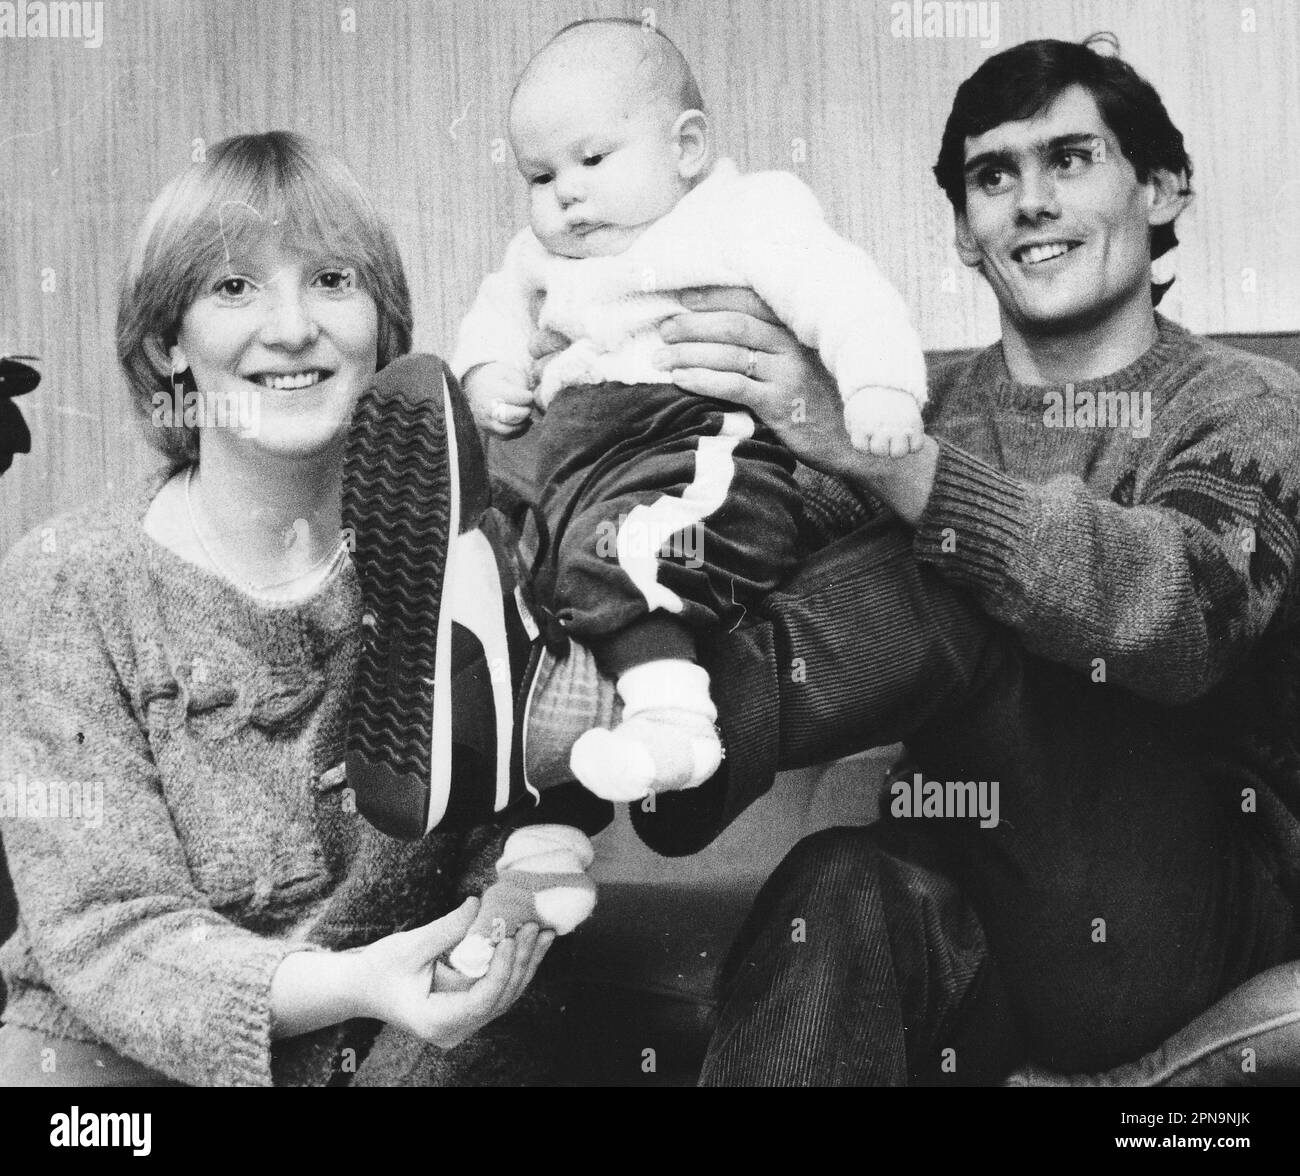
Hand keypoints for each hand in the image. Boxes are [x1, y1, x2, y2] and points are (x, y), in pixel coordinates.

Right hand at [353, 898, 554, 1048]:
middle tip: (535, 927)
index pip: (481, 1001)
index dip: (501, 970)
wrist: (362, 987)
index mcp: (436, 1021)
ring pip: (504, 996)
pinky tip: (529, 943)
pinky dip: (513, 966)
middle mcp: (454, 1030)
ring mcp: (462, 1023)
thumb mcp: (409, 946)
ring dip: (525, 963)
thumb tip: (478, 904)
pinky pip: (497, 989)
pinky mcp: (467, 1009)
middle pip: (500, 999)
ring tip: (543, 933)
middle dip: (520, 962)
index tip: (511, 938)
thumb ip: (446, 929)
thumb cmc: (379, 968)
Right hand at [464, 362, 534, 438]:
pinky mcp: (487, 430)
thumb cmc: (498, 379)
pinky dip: (516, 431)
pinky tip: (520, 422)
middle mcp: (486, 408)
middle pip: (512, 416)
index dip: (527, 397)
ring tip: (524, 416)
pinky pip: (505, 436)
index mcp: (492, 390)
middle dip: (525, 411)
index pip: (516, 398)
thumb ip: (521, 383)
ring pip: (508, 430)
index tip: (528, 395)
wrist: (476, 386)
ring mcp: (485, 421)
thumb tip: (530, 400)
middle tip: (527, 407)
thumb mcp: (509, 372)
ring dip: (522, 424)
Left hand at [656, 286, 937, 524]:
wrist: (862, 443)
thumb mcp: (810, 367)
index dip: (714, 296)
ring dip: (688, 352)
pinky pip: (734, 386)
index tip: (683, 297)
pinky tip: (681, 379)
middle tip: (663, 329)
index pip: (751, 301)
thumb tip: (731, 339)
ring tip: (660, 357)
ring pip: (729, 352)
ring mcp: (788, 374)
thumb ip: (780, 349)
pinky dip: (703, 379)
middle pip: (733, 324)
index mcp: (798, 330)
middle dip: (692, 324)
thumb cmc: (828, 405)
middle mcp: (793, 345)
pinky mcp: (781, 404)